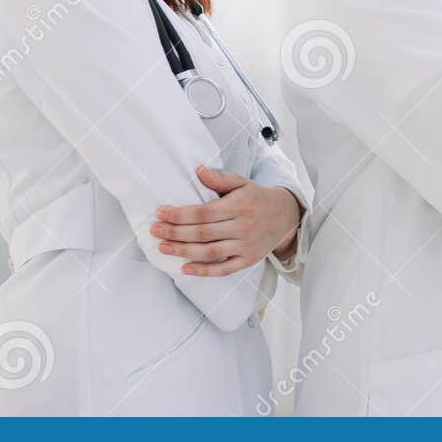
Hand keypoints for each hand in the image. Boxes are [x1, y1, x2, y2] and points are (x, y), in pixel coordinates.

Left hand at [151, 165, 301, 276]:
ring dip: (183, 251)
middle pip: (202, 233)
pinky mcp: (248, 260)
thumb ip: (220, 178)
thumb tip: (198, 170)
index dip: (179, 214)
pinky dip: (204, 271)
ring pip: (209, 252)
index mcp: (239, 206)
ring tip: (163, 247)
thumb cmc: (257, 198)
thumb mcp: (242, 182)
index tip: (160, 213)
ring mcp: (245, 246)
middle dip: (175, 232)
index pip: (203, 212)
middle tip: (155, 231)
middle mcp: (242, 227)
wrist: (286, 216)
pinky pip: (224, 269)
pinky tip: (185, 268)